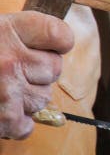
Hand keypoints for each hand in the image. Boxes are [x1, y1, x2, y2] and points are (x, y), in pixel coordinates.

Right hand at [0, 11, 72, 138]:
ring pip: (44, 98)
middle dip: (38, 72)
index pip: (60, 34)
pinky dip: (15, 123)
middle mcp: (11, 59)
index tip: (51, 44)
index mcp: (6, 30)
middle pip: (54, 69)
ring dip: (26, 98)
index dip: (58, 41)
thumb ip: (20, 34)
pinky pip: (28, 125)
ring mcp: (8, 90)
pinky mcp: (4, 118)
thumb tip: (59, 40)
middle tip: (9, 71)